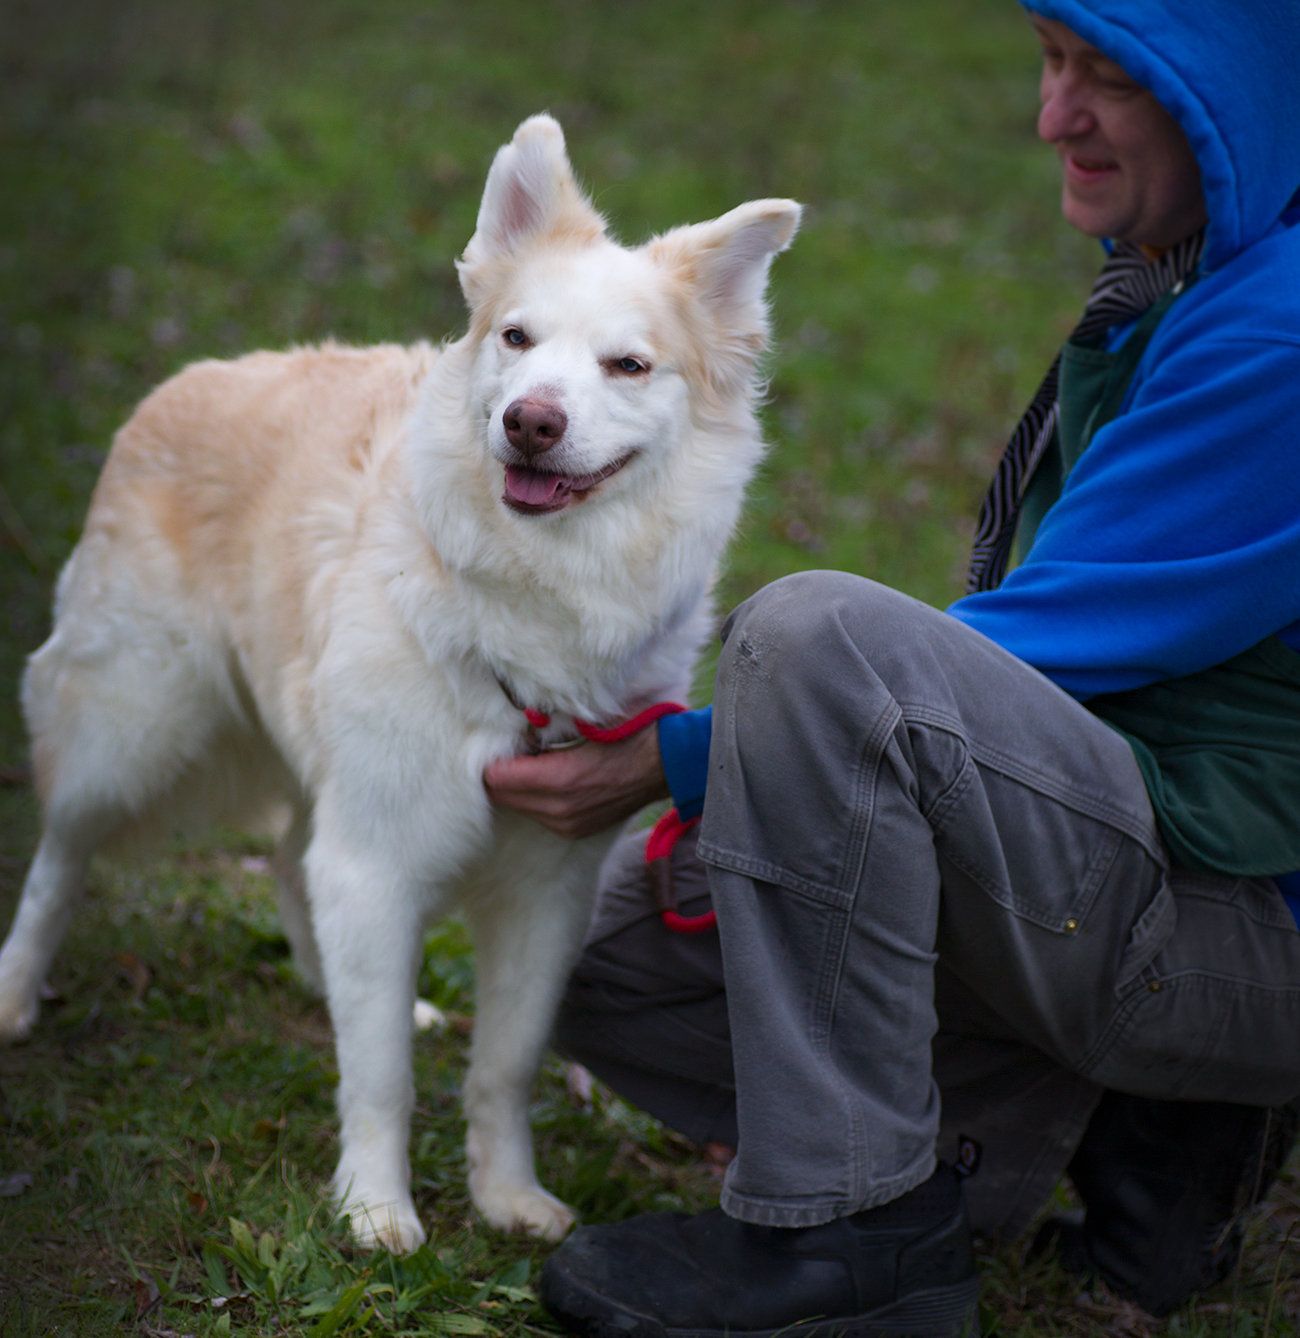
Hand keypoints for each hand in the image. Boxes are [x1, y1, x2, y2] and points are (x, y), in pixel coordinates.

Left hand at [483, 726, 669, 838]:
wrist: (666, 764)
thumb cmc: (628, 732)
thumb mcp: (585, 721)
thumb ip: (544, 727)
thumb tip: (514, 726)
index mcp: (559, 779)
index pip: (496, 777)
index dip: (493, 757)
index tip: (501, 742)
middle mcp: (559, 810)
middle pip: (500, 796)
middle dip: (501, 774)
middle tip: (513, 750)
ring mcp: (567, 825)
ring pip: (517, 807)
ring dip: (517, 787)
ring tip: (535, 763)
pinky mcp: (575, 832)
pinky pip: (539, 815)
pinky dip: (537, 799)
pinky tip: (553, 780)